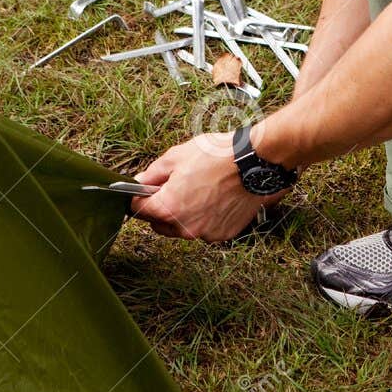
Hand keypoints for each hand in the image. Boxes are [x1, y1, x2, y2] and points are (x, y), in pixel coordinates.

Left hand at [131, 132, 287, 240]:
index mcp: (168, 208)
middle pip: (158, 223)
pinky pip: (205, 229)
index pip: (138, 210)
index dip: (139, 197)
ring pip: (182, 228)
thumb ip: (152, 173)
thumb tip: (139, 182)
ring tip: (199, 191)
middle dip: (161, 208)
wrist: (254, 163)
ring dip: (183, 215)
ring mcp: (205, 233)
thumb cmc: (217, 156)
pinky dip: (205, 218)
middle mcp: (184, 227)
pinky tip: (215, 198)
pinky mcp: (223, 234)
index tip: (143, 190)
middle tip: (174, 187)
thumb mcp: (175, 156)